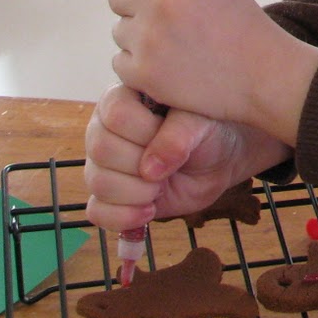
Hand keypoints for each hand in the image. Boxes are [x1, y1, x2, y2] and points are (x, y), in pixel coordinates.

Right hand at [82, 83, 291, 231]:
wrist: (220, 158)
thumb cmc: (209, 129)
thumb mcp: (202, 122)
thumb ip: (179, 135)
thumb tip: (150, 169)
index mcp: (122, 100)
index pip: (116, 115)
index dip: (145, 131)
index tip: (172, 136)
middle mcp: (104, 131)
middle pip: (102, 150)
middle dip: (141, 165)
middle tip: (170, 165)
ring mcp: (104, 165)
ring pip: (98, 182)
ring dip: (137, 192)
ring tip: (162, 187)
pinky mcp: (111, 196)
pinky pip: (97, 213)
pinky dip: (123, 217)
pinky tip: (149, 210)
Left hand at [108, 0, 317, 142]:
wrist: (264, 74)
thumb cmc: (239, 25)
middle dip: (136, 10)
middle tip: (167, 27)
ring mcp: (148, 37)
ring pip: (119, 31)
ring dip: (140, 41)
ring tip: (177, 50)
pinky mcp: (143, 73)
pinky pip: (120, 63)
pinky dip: (140, 69)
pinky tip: (171, 70)